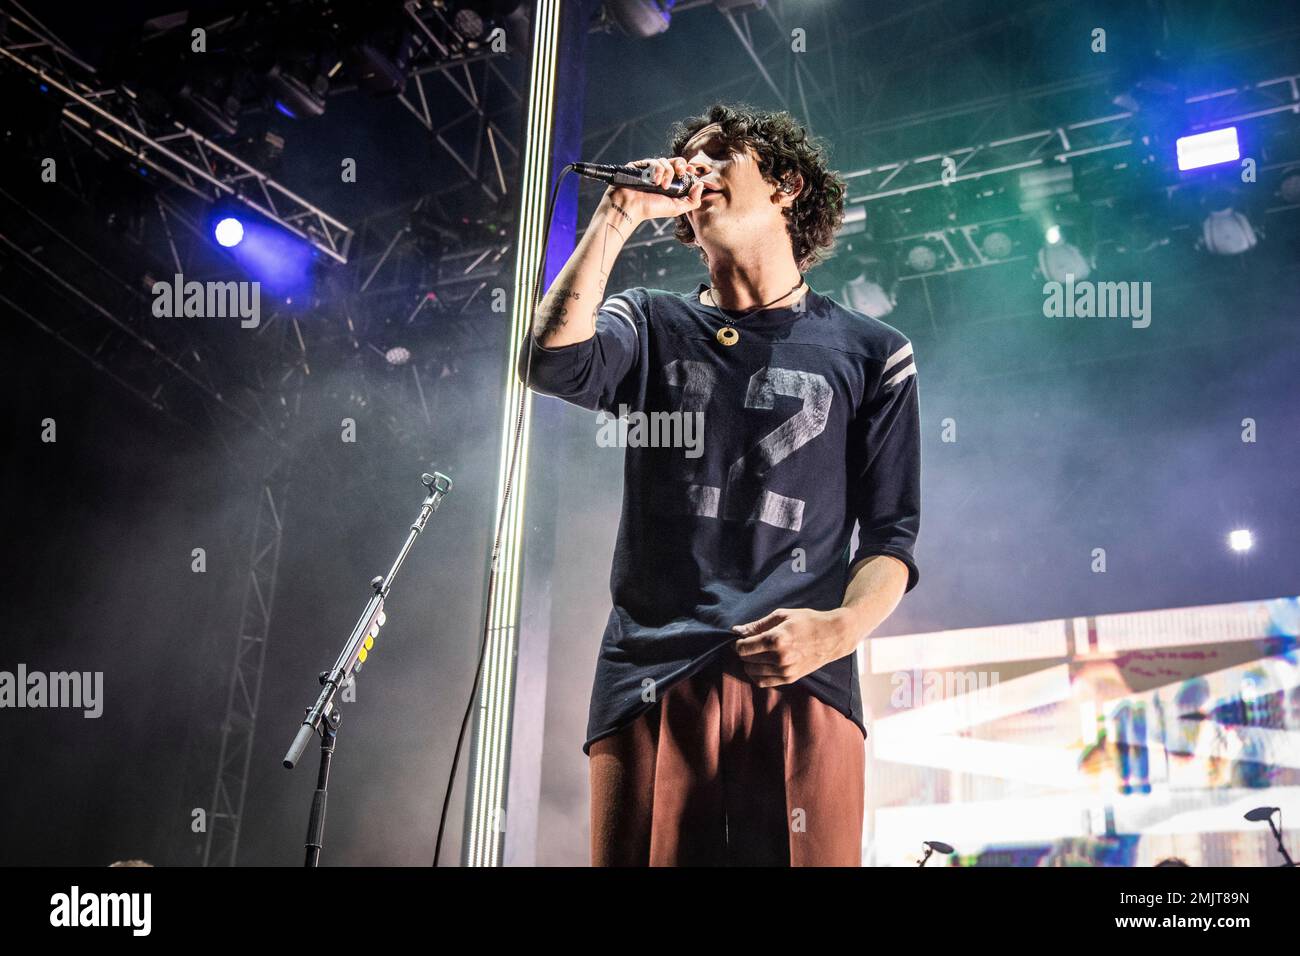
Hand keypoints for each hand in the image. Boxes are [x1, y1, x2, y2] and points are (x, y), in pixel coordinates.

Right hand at [603, 156, 704, 224]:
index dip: (688, 167)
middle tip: (681, 173)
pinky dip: (657, 170)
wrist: (630, 208)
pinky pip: (653, 161)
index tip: (692, 170)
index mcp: (670, 183)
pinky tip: (655, 181)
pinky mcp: (640, 166)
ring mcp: (650, 169)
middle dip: (680, 165)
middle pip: (675, 161)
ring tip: (662, 186)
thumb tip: (701, 184)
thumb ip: (692, 200)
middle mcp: (660, 174)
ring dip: (667, 172)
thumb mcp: (676, 208)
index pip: (682, 169)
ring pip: (664, 161)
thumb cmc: (651, 209)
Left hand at [731, 607, 856, 687]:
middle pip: (747, 660)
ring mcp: (785, 671)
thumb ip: (757, 625)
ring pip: (753, 673)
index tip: (740, 639)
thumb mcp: (782, 615)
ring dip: (749, 664)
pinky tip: (761, 665)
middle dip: (744, 652)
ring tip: (755, 654)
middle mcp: (780, 658)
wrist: (833, 636)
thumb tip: (736, 631)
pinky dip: (757, 675)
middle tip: (749, 644)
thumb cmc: (808, 621)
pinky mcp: (790, 679)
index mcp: (776, 639)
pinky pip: (764, 682)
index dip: (737, 643)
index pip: (743, 648)